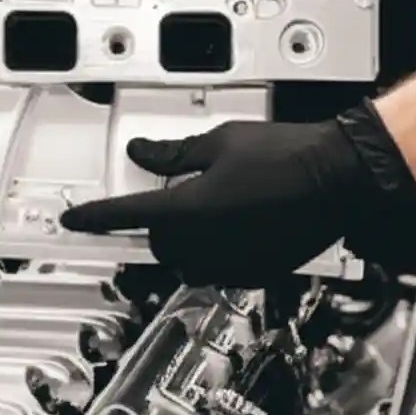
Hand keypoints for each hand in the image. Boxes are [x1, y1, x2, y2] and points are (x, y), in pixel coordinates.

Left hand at [60, 101, 415, 286]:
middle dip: (157, 222)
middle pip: (156, 242)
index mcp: (189, 208)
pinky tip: (233, 229)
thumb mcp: (221, 141)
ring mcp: (230, 262)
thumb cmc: (289, 156)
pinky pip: (217, 270)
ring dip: (183, 242)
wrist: (339, 179)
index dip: (94, 216)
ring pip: (184, 261)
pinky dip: (213, 254)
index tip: (76, 219)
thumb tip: (144, 151)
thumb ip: (175, 153)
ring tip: (209, 212)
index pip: (125, 214)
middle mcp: (205, 242)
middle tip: (177, 195)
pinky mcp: (253, 273)